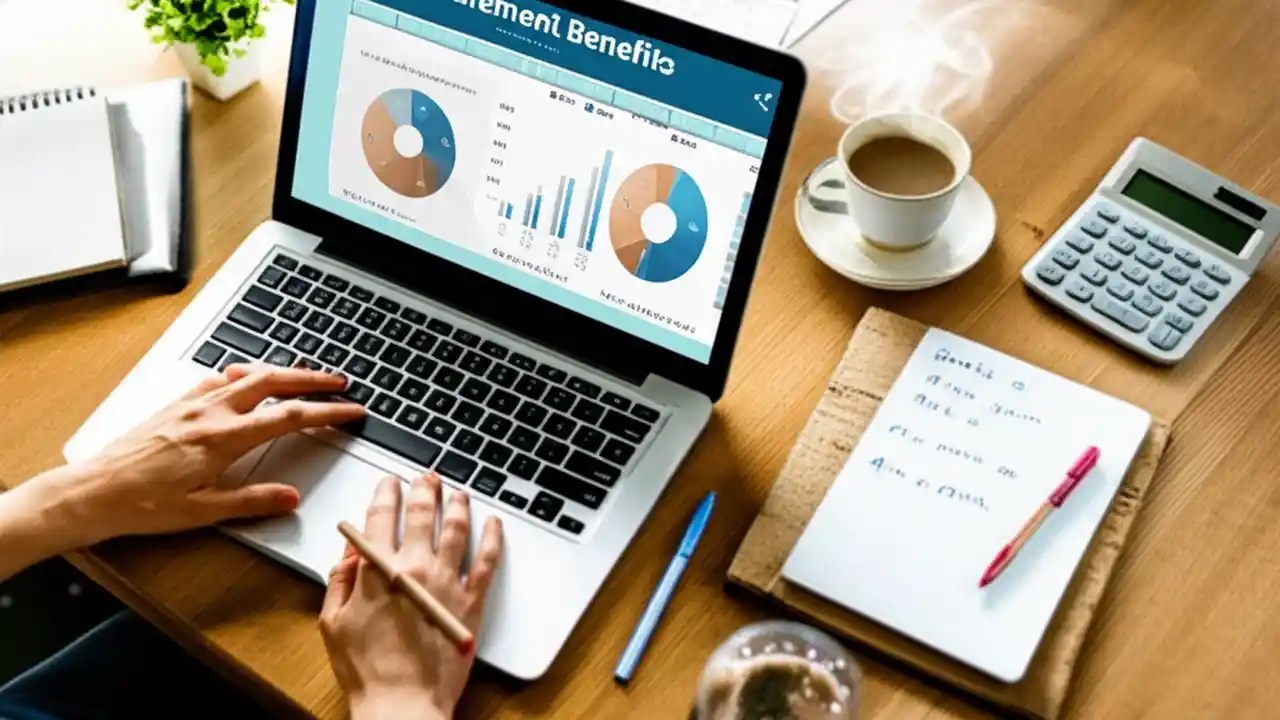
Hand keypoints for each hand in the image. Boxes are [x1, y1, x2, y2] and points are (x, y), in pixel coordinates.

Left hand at [51, 364, 364, 545]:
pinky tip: (245, 379)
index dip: (327, 412)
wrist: (90, 492)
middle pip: (273, 381)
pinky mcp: (174, 405)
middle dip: (312, 378)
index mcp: (222, 440)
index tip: (351, 410)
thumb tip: (289, 496)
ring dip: (281, 371)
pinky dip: (243, 374)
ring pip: (246, 374)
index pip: (288, 417)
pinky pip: (217, 379)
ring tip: (303, 375)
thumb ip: (250, 502)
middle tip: (339, 382)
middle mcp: (208, 414)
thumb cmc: (139, 506)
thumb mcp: (201, 513)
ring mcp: (190, 405)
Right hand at [321, 474, 503, 719]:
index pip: (382, 517)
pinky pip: (487, 561)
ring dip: (457, 504)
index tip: (389, 482)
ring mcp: (447, 582)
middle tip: (427, 477)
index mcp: (378, 570)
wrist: (403, 703)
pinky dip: (492, 537)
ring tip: (458, 492)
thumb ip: (339, 581)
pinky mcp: (472, 602)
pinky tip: (494, 523)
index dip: (386, 493)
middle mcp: (416, 568)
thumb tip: (350, 552)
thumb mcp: (333, 623)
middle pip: (422, 514)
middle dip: (424, 489)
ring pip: (456, 529)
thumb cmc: (367, 670)